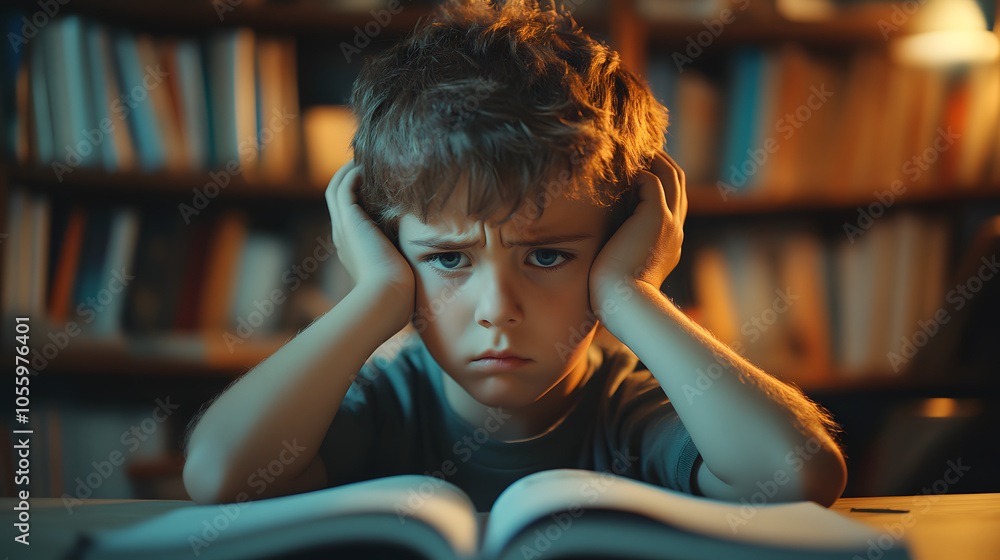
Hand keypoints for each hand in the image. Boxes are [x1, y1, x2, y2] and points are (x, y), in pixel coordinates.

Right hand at [325, 160, 414, 303]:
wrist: (387, 296)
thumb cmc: (400, 290)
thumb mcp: (403, 268)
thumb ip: (407, 256)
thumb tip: (425, 252)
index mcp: (354, 248)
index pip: (350, 216)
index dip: (360, 198)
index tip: (377, 186)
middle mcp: (344, 236)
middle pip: (338, 199)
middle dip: (351, 179)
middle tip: (367, 164)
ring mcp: (343, 228)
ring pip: (336, 189)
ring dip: (348, 171)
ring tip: (365, 158)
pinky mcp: (349, 220)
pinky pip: (343, 188)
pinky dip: (352, 174)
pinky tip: (368, 166)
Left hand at [590, 150, 686, 299]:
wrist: (625, 303)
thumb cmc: (616, 294)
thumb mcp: (622, 269)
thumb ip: (621, 252)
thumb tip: (607, 247)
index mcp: (669, 243)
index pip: (673, 204)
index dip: (661, 184)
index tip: (641, 171)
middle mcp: (675, 231)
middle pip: (678, 184)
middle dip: (662, 163)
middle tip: (641, 149)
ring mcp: (670, 223)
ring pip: (672, 176)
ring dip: (655, 159)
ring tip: (635, 148)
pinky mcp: (656, 218)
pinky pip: (653, 182)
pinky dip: (640, 172)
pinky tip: (623, 171)